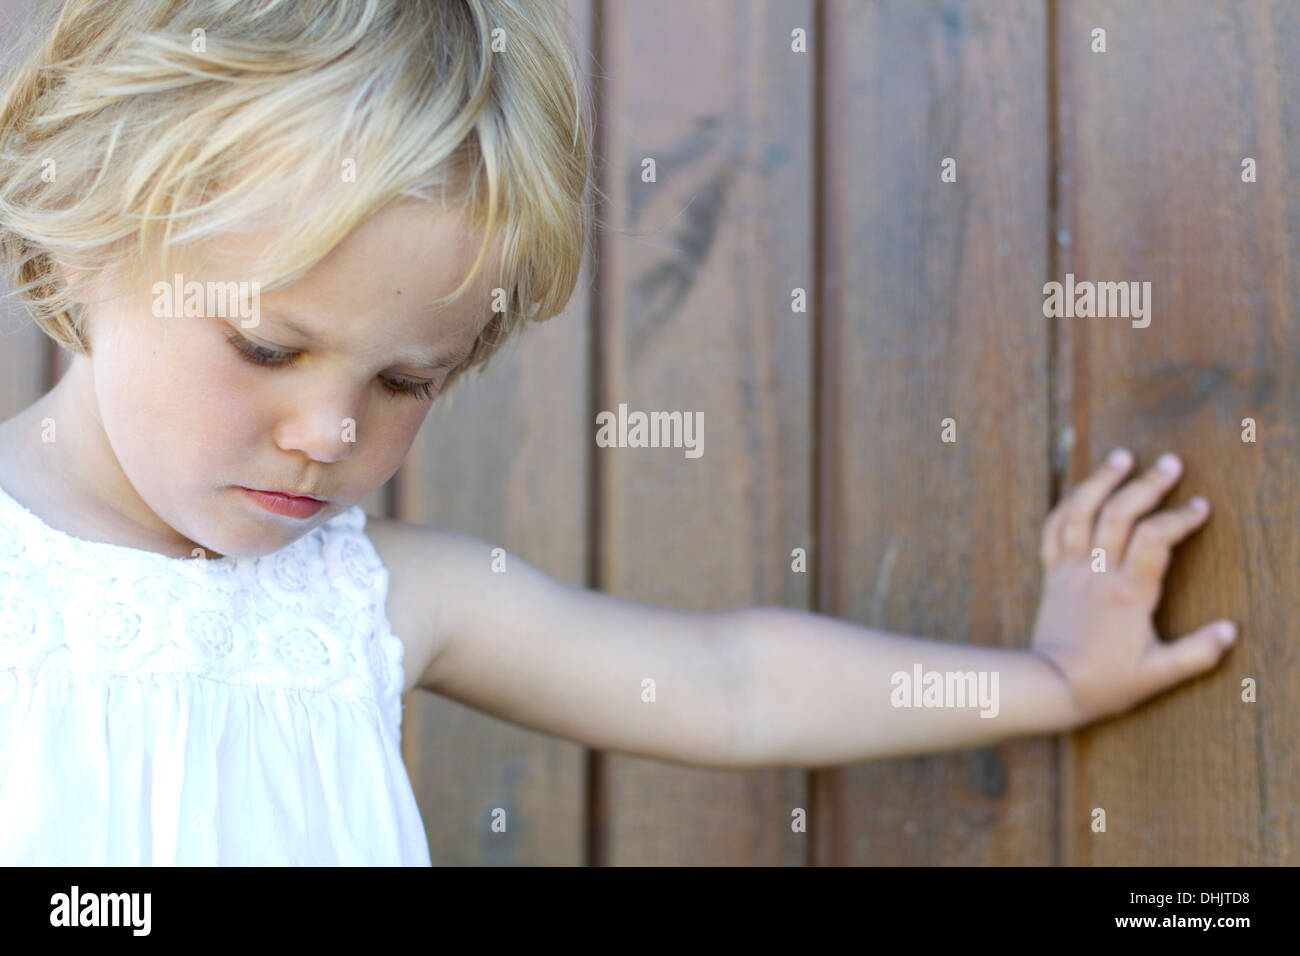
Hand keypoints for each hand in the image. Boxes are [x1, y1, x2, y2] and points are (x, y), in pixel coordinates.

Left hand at [1029, 448, 1235, 726]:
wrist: (1049, 686)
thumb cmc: (1106, 682)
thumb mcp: (1158, 675)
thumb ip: (1196, 654)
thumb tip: (1230, 631)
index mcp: (1128, 594)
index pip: (1155, 540)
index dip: (1178, 519)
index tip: (1200, 506)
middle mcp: (1097, 574)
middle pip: (1119, 515)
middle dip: (1146, 485)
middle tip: (1171, 462)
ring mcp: (1071, 570)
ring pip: (1080, 513)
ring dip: (1101, 481)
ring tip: (1122, 457)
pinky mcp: (1052, 574)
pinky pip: (1054, 529)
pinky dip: (1067, 504)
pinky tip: (1082, 489)